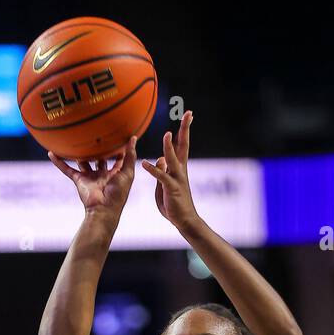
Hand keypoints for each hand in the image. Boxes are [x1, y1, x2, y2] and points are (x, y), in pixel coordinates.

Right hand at [47, 137, 137, 214]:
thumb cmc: (118, 193)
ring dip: (78, 153)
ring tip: (73, 139)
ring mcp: (89, 177)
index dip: (119, 149)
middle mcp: (102, 175)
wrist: (103, 209)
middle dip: (98, 149)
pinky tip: (51, 152)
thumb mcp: (127, 173)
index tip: (119, 135)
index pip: (117, 159)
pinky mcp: (79, 180)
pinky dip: (59, 162)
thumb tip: (133, 138)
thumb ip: (130, 156)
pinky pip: (66, 169)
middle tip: (95, 133)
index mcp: (115, 174)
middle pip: (99, 159)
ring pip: (82, 161)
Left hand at [140, 110, 198, 229]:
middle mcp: (180, 170)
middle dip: (185, 129)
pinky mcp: (171, 189)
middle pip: (183, 145)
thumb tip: (160, 159)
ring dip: (169, 147)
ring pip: (173, 159)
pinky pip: (161, 177)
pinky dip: (153, 170)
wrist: (185, 220)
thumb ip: (162, 170)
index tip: (188, 115)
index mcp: (179, 168)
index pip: (182, 145)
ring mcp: (177, 179)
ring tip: (166, 135)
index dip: (184, 130)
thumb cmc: (175, 203)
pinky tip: (145, 163)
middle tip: (189, 113)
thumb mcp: (165, 184)